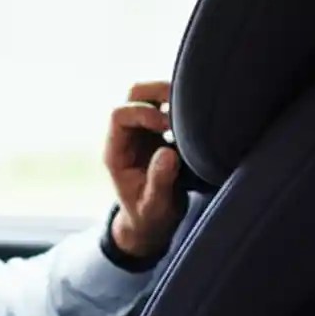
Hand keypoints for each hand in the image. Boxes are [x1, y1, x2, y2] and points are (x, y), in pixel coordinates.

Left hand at [104, 81, 182, 258]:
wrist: (153, 223)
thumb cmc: (150, 217)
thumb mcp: (154, 206)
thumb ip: (159, 182)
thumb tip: (168, 153)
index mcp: (116, 151)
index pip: (119, 115)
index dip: (142, 113)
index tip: (166, 126)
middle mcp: (127, 135)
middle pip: (134, 93)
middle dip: (157, 92)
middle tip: (183, 105)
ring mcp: (144, 130)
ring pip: (151, 93)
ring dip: (171, 95)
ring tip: (194, 109)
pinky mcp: (161, 131)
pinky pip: (168, 104)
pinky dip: (182, 104)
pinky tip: (198, 118)